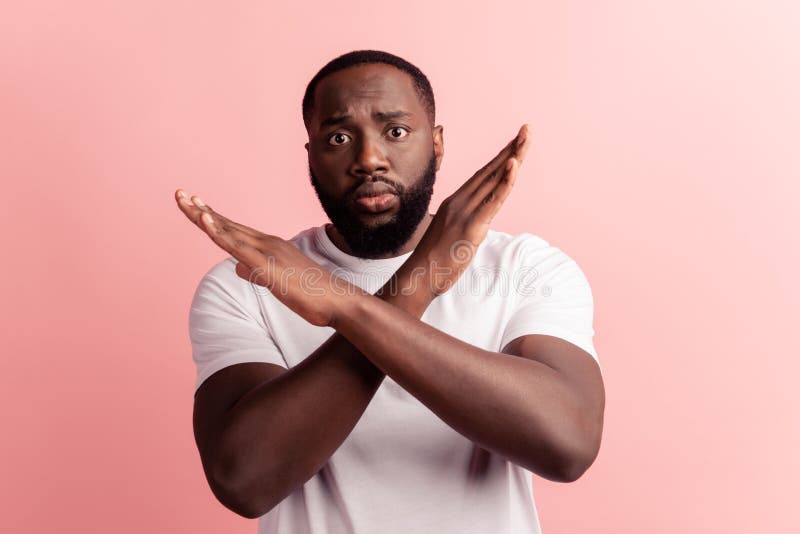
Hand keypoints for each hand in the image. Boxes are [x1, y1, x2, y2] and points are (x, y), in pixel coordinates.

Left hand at [174, 190, 351, 326]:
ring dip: (204, 214)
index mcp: (269, 247)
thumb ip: (256, 272)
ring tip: (185, 199)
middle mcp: (266, 243)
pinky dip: (218, 231)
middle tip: (179, 194)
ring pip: (228, 230)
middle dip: (201, 209)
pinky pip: (236, 246)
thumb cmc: (313, 294)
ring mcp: (266, 251)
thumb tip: (237, 268)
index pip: (234, 229)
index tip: (195, 205)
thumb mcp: (277, 283)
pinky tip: (204, 219)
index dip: (213, 217)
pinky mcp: (265, 264)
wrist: (337, 300)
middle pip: (226, 224)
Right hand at [409, 123, 530, 295]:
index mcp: (455, 203)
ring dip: (514, 157)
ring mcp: (465, 212)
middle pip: (491, 171)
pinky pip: (494, 200)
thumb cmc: (433, 263)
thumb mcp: (451, 238)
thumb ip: (464, 226)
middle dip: (511, 148)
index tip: (514, 142)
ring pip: (494, 179)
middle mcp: (460, 202)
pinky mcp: (472, 226)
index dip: (500, 157)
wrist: (419, 277)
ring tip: (526, 137)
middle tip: (527, 129)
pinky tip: (515, 165)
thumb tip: (475, 226)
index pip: (483, 175)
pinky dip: (506, 181)